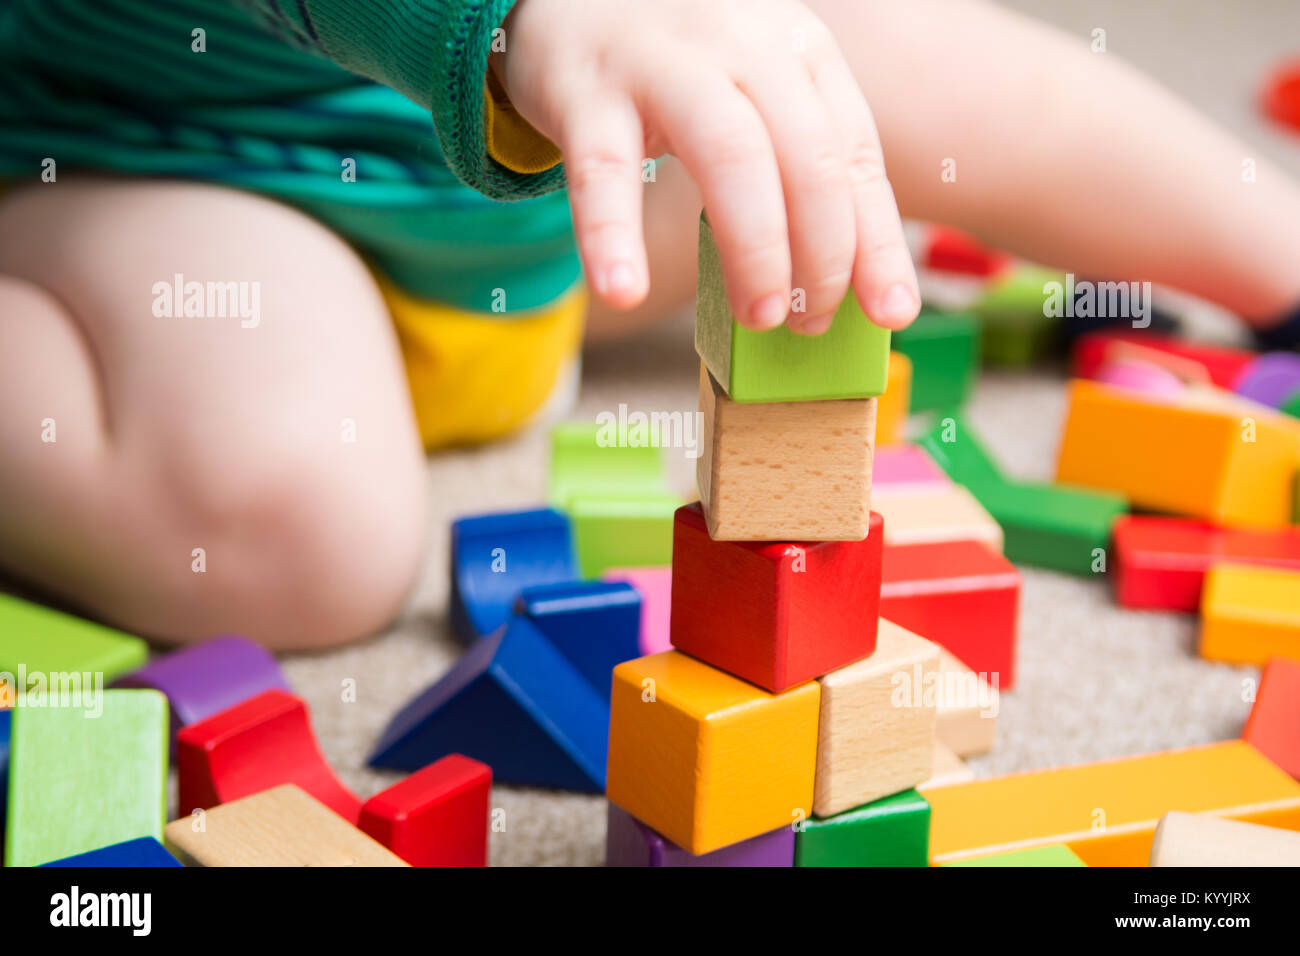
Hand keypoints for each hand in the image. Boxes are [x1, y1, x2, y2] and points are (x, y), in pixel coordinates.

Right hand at [495, 0, 920, 332]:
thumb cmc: (681, 67)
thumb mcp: (757, 95)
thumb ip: (796, 171)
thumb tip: (841, 287)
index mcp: (799, 51)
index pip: (853, 155)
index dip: (877, 240)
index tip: (891, 311)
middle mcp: (743, 46)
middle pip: (804, 156)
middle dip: (821, 254)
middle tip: (807, 324)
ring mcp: (663, 63)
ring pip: (729, 154)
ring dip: (755, 248)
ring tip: (759, 317)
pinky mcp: (588, 91)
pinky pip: (602, 171)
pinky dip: (612, 236)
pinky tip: (623, 289)